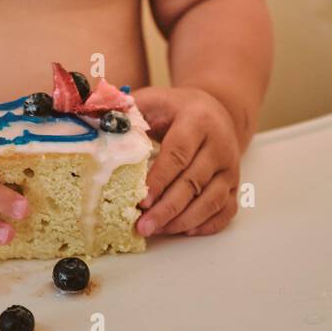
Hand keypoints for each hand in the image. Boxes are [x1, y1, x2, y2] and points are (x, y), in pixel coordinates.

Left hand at [129, 87, 240, 237]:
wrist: (216, 110)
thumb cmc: (176, 109)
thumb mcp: (153, 99)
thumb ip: (127, 110)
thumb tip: (95, 119)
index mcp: (197, 121)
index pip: (178, 153)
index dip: (160, 179)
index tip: (140, 200)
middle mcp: (219, 145)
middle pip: (194, 182)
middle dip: (167, 208)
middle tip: (143, 226)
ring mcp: (230, 167)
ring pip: (212, 200)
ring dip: (184, 220)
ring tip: (157, 230)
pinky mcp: (235, 183)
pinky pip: (226, 210)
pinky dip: (207, 225)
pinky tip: (184, 231)